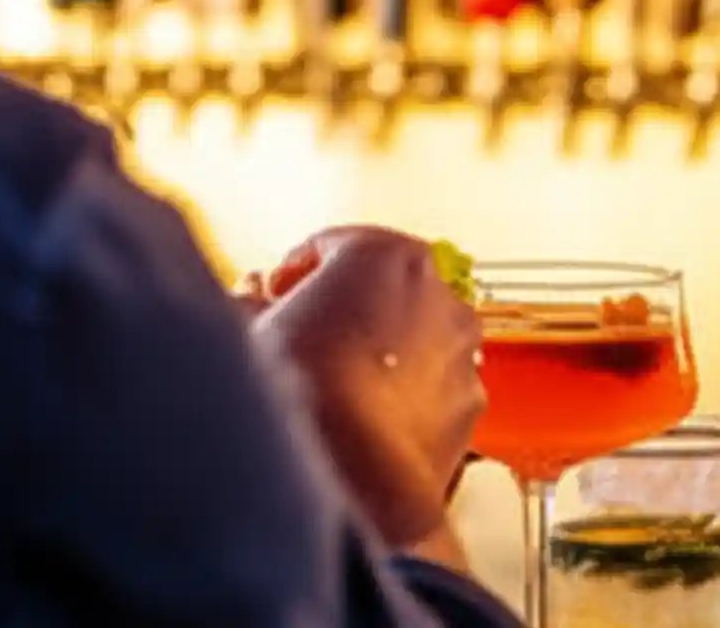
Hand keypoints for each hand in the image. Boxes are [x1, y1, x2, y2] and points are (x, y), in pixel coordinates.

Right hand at [250, 226, 484, 547]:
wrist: (350, 472)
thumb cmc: (303, 392)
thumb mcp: (252, 327)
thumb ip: (252, 301)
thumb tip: (251, 302)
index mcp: (387, 254)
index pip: (332, 246)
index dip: (294, 272)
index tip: (276, 292)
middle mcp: (438, 295)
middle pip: (381, 289)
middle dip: (344, 309)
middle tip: (303, 335)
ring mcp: (460, 352)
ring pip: (412, 340)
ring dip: (378, 354)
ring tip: (332, 386)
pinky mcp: (468, 408)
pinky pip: (430, 390)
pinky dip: (403, 398)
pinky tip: (362, 421)